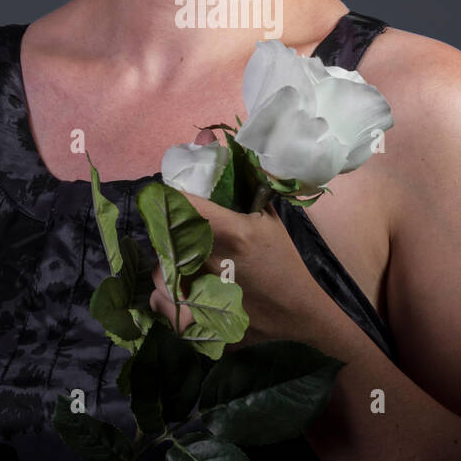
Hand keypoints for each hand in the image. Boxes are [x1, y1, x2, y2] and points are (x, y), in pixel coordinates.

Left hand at [148, 150, 334, 349]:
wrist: (301, 312)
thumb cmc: (283, 259)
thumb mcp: (267, 216)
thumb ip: (240, 181)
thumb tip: (208, 135)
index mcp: (233, 234)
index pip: (184, 205)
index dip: (168, 198)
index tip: (164, 198)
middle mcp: (215, 264)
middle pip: (166, 240)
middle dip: (167, 234)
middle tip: (177, 235)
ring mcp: (208, 299)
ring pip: (159, 274)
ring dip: (165, 266)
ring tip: (182, 265)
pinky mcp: (202, 326)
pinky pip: (164, 306)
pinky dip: (165, 299)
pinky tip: (180, 291)